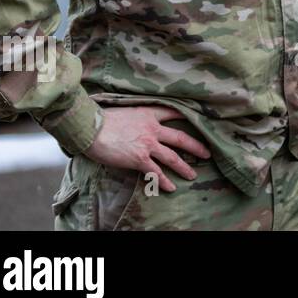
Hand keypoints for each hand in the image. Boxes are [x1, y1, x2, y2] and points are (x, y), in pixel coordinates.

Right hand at [84, 105, 210, 192]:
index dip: (187, 116)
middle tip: (207, 153)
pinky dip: (164, 181)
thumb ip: (137, 116)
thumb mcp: (126, 110)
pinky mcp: (139, 159)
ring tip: (193, 174)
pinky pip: (155, 172)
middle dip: (196, 146)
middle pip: (180, 138)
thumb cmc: (103, 119)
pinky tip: (171, 187)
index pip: (173, 112)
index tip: (200, 120)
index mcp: (149, 113)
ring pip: (172, 157)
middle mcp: (153, 129)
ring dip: (184, 167)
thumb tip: (137, 122)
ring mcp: (147, 144)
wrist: (91, 128)